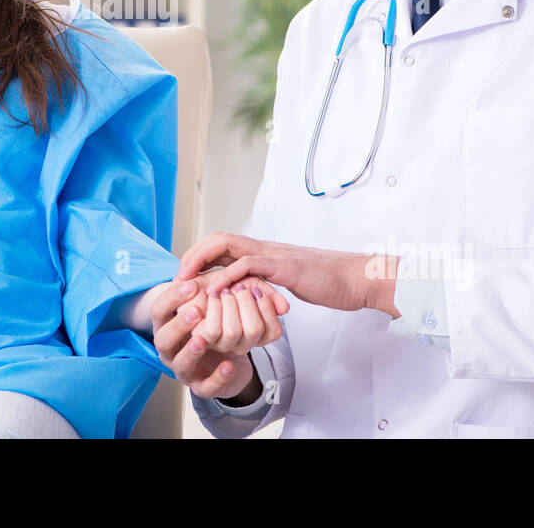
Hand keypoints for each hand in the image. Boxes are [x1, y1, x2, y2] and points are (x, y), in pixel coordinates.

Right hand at [151, 271, 288, 401]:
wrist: (226, 362)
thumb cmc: (213, 327)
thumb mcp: (209, 308)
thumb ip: (207, 291)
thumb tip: (204, 273)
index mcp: (167, 327)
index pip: (159, 311)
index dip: (172, 298)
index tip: (192, 285)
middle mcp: (171, 350)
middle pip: (163, 340)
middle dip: (179, 325)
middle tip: (196, 311)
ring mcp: (184, 369)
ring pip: (181, 364)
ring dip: (191, 351)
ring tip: (203, 339)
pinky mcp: (201, 387)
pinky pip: (206, 387)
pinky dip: (217, 377)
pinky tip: (229, 364)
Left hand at [177, 232, 398, 314]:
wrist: (355, 280)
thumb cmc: (327, 283)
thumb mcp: (290, 283)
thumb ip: (269, 283)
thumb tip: (252, 294)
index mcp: (265, 252)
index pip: (224, 245)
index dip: (201, 258)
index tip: (185, 278)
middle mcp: (265, 248)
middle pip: (218, 239)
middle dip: (193, 256)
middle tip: (178, 278)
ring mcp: (273, 255)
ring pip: (227, 245)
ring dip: (202, 261)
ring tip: (186, 281)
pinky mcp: (284, 267)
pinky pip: (249, 265)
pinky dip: (227, 276)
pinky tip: (215, 290)